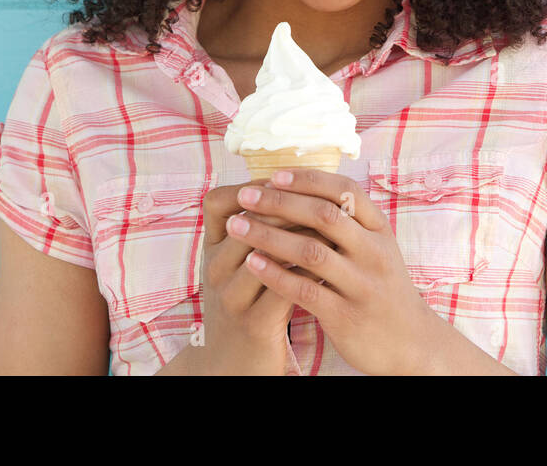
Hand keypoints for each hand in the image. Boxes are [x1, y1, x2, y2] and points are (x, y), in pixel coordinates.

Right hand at [191, 179, 337, 374]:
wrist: (231, 366)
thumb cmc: (246, 306)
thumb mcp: (241, 266)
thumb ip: (259, 231)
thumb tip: (295, 188)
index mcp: (211, 250)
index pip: (217, 202)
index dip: (252, 185)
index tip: (287, 179)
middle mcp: (214, 270)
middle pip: (249, 220)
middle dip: (290, 203)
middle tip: (325, 194)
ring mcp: (231, 297)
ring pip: (267, 251)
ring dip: (304, 233)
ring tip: (335, 223)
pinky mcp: (253, 324)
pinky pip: (284, 288)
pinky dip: (309, 271)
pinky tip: (332, 262)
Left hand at [225, 168, 442, 375]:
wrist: (411, 343)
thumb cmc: (382, 289)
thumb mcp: (377, 249)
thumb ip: (349, 223)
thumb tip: (305, 188)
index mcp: (380, 230)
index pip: (345, 191)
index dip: (308, 180)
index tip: (274, 175)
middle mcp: (374, 253)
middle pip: (324, 216)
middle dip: (280, 202)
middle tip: (245, 196)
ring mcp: (362, 285)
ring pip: (311, 252)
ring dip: (269, 236)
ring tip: (237, 226)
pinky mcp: (347, 316)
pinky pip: (305, 290)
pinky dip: (276, 274)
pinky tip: (252, 263)